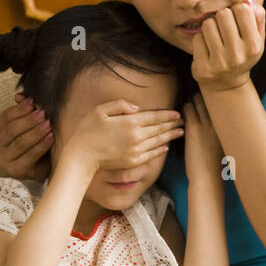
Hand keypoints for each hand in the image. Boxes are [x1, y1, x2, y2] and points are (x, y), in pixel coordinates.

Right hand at [0, 93, 51, 178]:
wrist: (43, 163)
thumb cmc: (35, 139)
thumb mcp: (29, 123)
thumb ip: (24, 109)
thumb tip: (19, 96)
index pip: (5, 118)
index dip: (19, 109)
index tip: (33, 102)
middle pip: (11, 130)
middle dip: (28, 121)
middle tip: (43, 113)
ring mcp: (3, 161)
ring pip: (20, 143)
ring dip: (36, 132)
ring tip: (49, 124)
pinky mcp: (15, 171)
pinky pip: (29, 156)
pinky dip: (41, 146)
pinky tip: (51, 137)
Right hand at [64, 99, 182, 177]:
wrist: (82, 156)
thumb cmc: (88, 131)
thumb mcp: (100, 110)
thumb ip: (120, 104)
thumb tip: (137, 108)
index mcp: (130, 122)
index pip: (154, 117)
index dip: (167, 115)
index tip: (177, 113)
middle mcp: (136, 136)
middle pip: (159, 129)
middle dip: (172, 124)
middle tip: (183, 121)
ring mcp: (136, 150)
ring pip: (158, 141)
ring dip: (170, 136)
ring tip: (180, 132)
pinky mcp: (133, 161)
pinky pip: (151, 155)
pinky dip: (160, 150)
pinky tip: (165, 146)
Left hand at [182, 93, 224, 182]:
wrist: (208, 176)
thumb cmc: (215, 162)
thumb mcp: (225, 142)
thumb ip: (221, 128)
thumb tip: (218, 119)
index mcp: (230, 123)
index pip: (221, 99)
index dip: (213, 97)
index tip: (207, 99)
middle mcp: (220, 119)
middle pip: (209, 94)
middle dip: (201, 96)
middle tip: (195, 103)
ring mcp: (207, 122)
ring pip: (196, 99)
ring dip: (190, 104)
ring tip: (188, 112)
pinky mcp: (194, 127)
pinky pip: (186, 109)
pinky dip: (183, 111)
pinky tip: (182, 119)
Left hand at [192, 0, 265, 92]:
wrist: (226, 84)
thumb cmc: (242, 53)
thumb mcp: (257, 37)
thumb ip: (258, 16)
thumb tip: (246, 0)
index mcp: (254, 45)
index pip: (242, 9)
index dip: (237, 10)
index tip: (236, 19)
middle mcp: (238, 55)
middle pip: (223, 14)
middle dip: (221, 17)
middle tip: (223, 28)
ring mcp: (220, 63)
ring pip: (207, 24)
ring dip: (209, 27)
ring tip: (215, 37)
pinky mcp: (203, 69)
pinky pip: (196, 38)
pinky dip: (200, 39)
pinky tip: (206, 48)